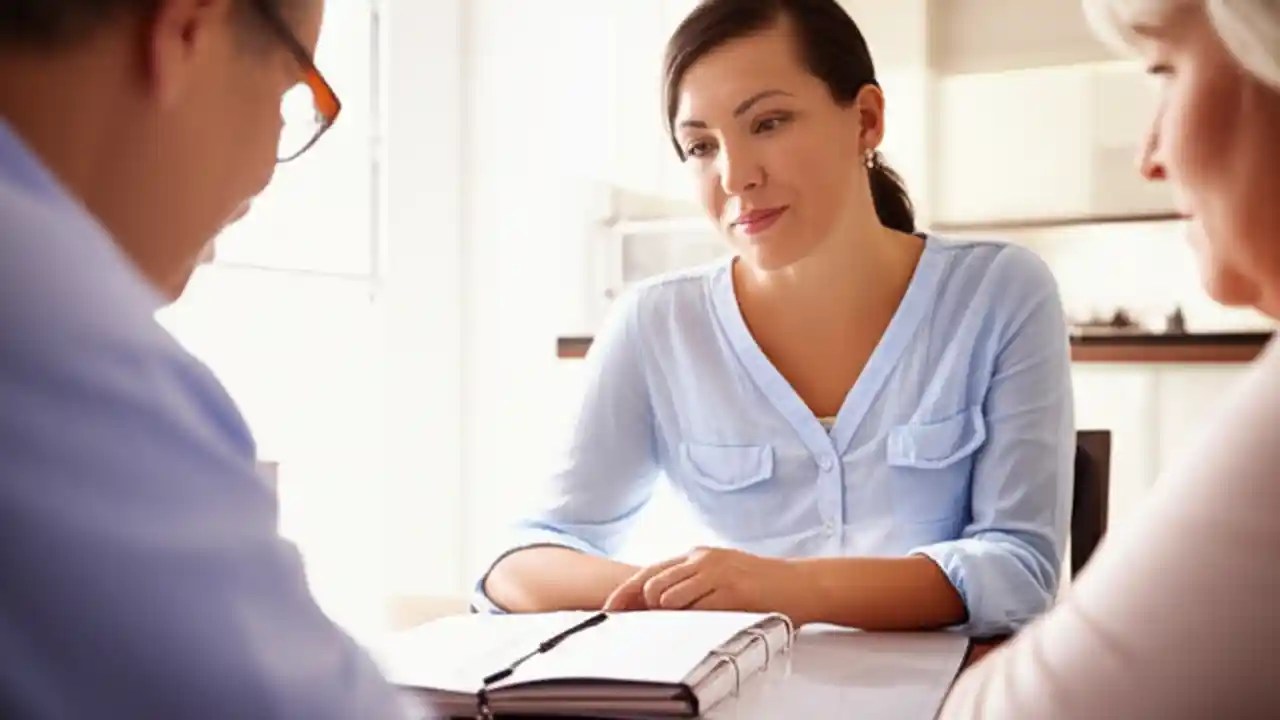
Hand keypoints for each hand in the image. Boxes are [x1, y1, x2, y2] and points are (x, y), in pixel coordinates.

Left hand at [603, 547, 807, 619]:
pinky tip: (702, 621)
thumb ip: (690, 583)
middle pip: (653, 583)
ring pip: (669, 596)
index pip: (650, 571)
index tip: (610, 608)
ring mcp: (717, 574)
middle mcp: (703, 560)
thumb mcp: (720, 573)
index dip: (626, 591)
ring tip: (690, 618)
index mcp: (697, 555)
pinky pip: (696, 609)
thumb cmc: (760, 584)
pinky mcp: (731, 592)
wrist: (799, 584)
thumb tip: (654, 602)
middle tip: (640, 622)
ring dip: (670, 613)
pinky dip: (691, 618)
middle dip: (642, 606)